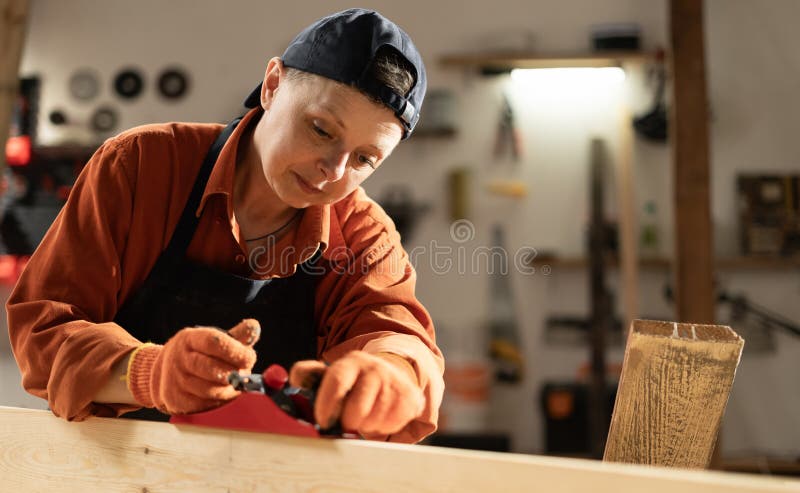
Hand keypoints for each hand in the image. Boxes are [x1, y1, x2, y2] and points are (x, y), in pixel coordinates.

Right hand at [126, 319, 259, 414]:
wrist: (164, 371)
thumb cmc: (199, 353)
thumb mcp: (214, 339)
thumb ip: (236, 336)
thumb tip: (254, 326)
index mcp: (189, 339)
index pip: (212, 342)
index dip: (235, 351)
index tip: (250, 358)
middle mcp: (179, 358)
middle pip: (210, 367)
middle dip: (233, 372)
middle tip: (243, 373)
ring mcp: (175, 380)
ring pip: (209, 389)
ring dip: (228, 389)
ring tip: (234, 384)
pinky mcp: (176, 400)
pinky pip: (203, 404)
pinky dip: (218, 400)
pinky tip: (222, 393)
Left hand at [290, 351, 424, 436]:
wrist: (391, 372)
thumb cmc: (352, 381)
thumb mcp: (329, 373)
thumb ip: (307, 375)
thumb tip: (293, 380)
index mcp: (350, 363)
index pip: (336, 380)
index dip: (327, 404)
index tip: (323, 421)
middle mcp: (374, 369)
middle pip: (357, 409)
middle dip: (348, 422)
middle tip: (346, 423)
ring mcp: (393, 382)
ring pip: (375, 420)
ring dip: (366, 426)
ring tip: (364, 418)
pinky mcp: (410, 396)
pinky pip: (393, 423)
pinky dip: (383, 427)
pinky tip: (379, 417)